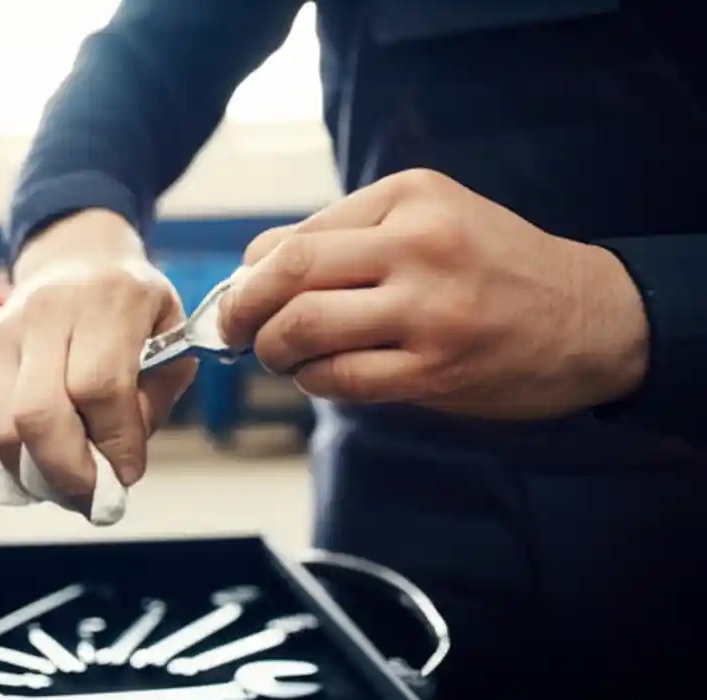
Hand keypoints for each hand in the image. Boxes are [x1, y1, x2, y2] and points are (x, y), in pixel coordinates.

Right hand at [0, 209, 196, 511]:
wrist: (75, 258)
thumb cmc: (131, 303)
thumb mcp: (171, 336)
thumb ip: (153, 397)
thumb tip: (119, 461)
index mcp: (107, 300)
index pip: (100, 386)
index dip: (114, 443)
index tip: (128, 474)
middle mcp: (48, 312)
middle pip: (39, 411)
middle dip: (67, 472)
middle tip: (93, 499)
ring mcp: (8, 333)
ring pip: (6, 424)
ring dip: (37, 473)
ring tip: (69, 489)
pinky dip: (18, 456)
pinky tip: (46, 464)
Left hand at [218, 169, 649, 419]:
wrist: (589, 318)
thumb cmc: (494, 267)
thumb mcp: (432, 219)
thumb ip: (351, 237)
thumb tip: (254, 272)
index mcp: (410, 196)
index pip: (296, 234)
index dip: (250, 273)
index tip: (241, 295)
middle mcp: (418, 243)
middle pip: (289, 272)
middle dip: (241, 309)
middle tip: (232, 331)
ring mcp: (429, 308)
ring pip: (305, 325)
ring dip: (272, 349)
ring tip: (278, 356)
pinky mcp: (436, 367)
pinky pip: (340, 377)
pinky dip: (312, 380)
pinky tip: (318, 375)